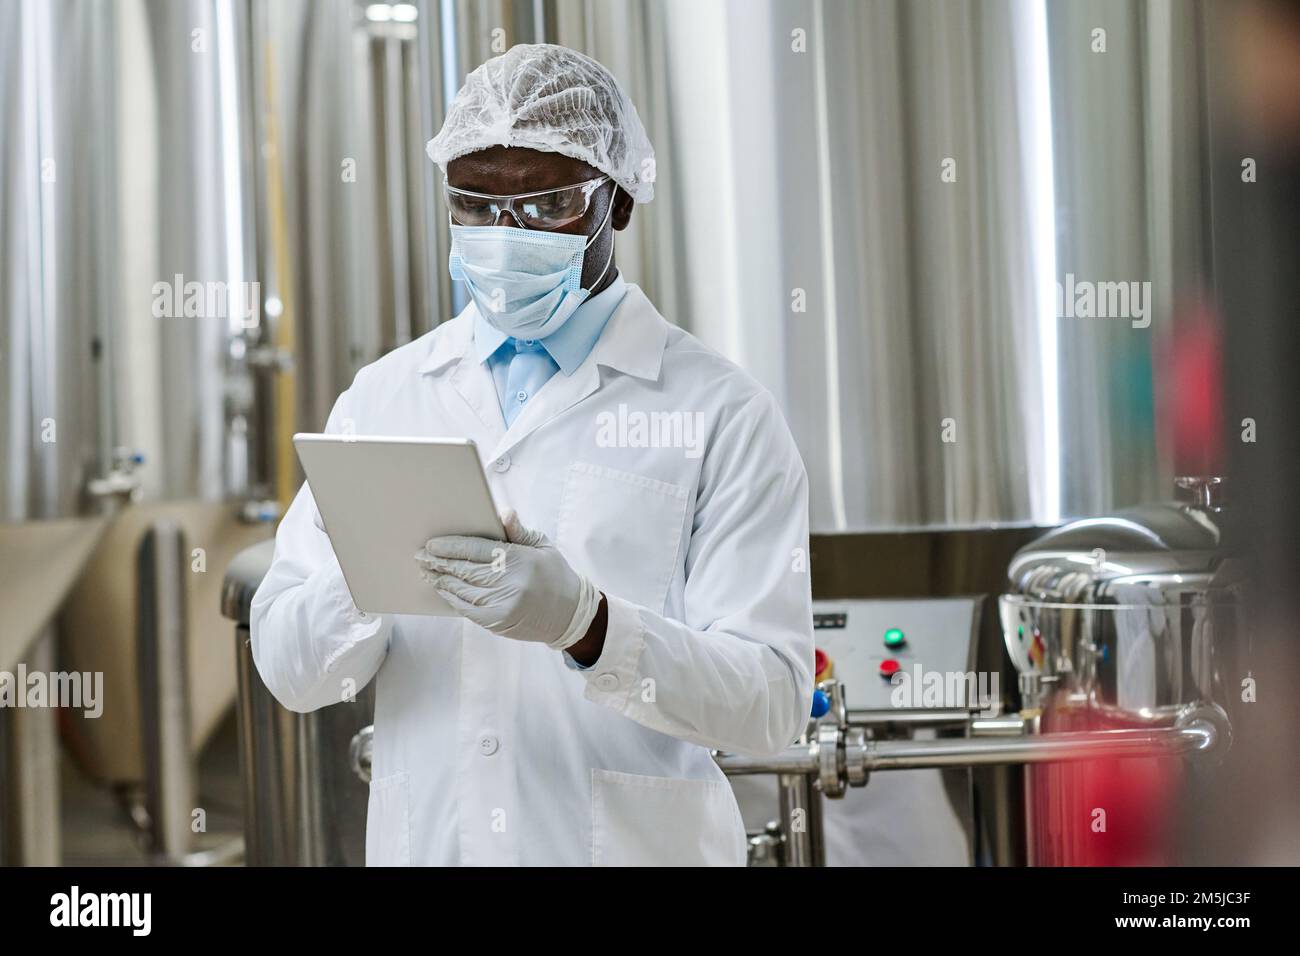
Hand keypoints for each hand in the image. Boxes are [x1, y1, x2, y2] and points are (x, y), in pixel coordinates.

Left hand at [414, 511, 599, 650]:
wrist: (570, 615)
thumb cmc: (555, 576)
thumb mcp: (542, 547)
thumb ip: (518, 532)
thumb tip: (503, 512)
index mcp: (520, 560)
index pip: (477, 549)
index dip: (451, 547)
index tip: (432, 544)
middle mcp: (509, 583)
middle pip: (464, 569)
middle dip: (439, 562)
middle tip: (420, 556)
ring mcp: (501, 605)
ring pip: (461, 590)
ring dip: (440, 580)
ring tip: (426, 571)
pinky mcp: (497, 622)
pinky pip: (466, 608)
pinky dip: (451, 598)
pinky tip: (442, 589)